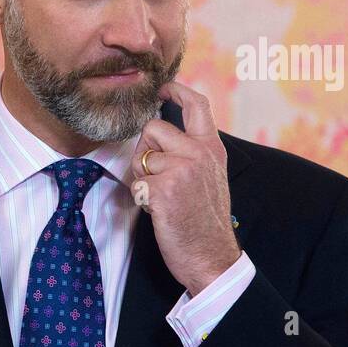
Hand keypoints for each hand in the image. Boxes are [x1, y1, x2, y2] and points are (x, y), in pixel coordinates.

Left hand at [130, 81, 240, 295]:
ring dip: (141, 178)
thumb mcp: (208, 178)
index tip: (162, 88)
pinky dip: (140, 199)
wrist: (211, 257)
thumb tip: (160, 135)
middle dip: (144, 152)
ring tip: (161, 199)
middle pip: (152, 129)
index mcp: (212, 148)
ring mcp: (183, 169)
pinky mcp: (164, 189)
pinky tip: (159, 212)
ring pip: (140, 157)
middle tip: (156, 180)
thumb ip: (192, 153)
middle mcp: (199, 153)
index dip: (176, 91)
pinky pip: (135, 182)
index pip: (198, 106)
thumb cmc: (204, 221)